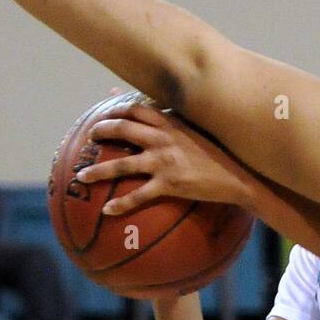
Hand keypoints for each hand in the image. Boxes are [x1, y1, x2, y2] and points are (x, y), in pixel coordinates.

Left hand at [76, 102, 259, 216]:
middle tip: (90, 137)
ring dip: (98, 171)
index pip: (137, 109)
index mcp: (172, 123)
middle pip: (123, 130)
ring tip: (81, 177)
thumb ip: (179, 122)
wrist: (238, 176)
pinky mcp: (170, 184)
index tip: (105, 113)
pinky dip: (120, 204)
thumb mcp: (199, 131)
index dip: (117, 109)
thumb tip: (161, 113)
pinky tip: (107, 210)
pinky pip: (138, 195)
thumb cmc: (219, 153)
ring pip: (123, 165)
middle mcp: (164, 139)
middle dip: (101, 131)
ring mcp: (165, 162)